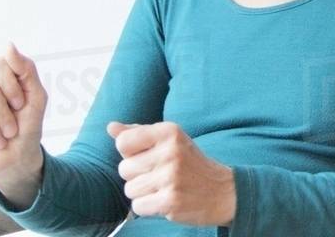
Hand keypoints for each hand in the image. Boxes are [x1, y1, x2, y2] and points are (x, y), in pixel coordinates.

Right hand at [0, 42, 46, 191]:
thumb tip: (8, 45)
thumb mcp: (36, 97)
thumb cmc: (27, 125)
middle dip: (4, 113)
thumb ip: (26, 69)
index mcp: (1, 74)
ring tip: (1, 138)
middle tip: (12, 128)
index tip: (20, 104)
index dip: (11, 86)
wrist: (16, 157)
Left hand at [107, 121, 235, 226]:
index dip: (130, 153)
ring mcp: (171, 177)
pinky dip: (148, 207)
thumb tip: (110, 127)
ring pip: (130, 189)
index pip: (123, 142)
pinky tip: (165, 200)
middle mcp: (170, 151)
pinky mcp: (170, 200)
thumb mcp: (170, 140)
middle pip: (124, 169)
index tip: (147, 156)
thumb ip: (139, 133)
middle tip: (159, 175)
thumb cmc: (190, 163)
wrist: (224, 191)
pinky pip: (138, 206)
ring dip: (143, 192)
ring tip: (163, 187)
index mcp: (169, 132)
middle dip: (137, 175)